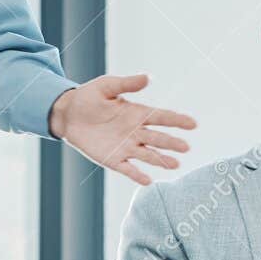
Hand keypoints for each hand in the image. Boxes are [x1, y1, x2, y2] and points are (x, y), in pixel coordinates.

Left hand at [47, 73, 195, 185]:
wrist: (68, 114)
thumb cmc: (89, 97)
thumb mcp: (106, 86)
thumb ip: (126, 84)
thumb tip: (148, 78)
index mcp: (137, 113)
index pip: (161, 117)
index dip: (177, 120)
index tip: (192, 124)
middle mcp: (135, 132)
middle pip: (158, 138)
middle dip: (172, 142)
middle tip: (186, 147)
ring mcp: (125, 147)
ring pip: (147, 155)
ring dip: (161, 160)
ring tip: (175, 165)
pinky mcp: (113, 159)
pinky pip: (128, 169)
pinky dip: (137, 175)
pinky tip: (148, 181)